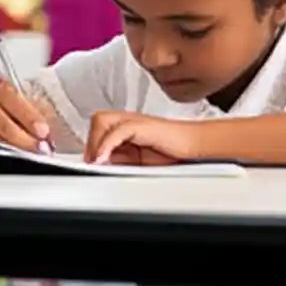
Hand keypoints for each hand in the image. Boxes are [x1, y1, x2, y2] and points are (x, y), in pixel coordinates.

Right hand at [0, 82, 52, 153]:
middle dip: (27, 140)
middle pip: (6, 127)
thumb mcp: (26, 101)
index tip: (44, 132)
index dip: (31, 119)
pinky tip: (18, 157)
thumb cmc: (10, 105)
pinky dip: (6, 155)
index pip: (16, 104)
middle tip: (42, 149)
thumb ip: (41, 114)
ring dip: (18, 151)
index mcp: (2, 91)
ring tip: (33, 156)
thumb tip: (52, 133)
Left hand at [84, 111, 201, 165]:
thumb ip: (121, 161)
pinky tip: (104, 159)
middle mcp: (129, 120)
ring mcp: (136, 121)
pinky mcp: (144, 125)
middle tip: (93, 163)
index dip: (91, 146)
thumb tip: (101, 166)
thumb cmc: (173, 154)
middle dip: (91, 142)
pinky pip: (118, 131)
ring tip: (98, 161)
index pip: (98, 129)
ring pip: (103, 120)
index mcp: (126, 128)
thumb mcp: (139, 162)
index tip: (89, 164)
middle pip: (98, 120)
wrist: (196, 148)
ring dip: (97, 142)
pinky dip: (107, 145)